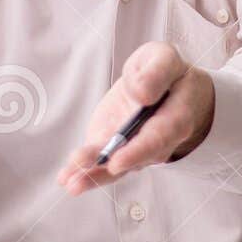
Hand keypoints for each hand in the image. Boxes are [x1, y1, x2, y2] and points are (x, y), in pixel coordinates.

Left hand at [58, 42, 214, 195]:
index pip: (157, 137)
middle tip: (82, 178)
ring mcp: (135, 149)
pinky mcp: (116, 149)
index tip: (117, 160)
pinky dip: (84, 171)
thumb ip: (157, 71)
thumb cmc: (168, 74)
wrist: (168, 90)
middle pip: (133, 159)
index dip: (137, 151)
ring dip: (91, 176)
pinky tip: (66, 177)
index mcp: (176, 117)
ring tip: (69, 182)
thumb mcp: (165, 59)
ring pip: (115, 167)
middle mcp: (158, 142)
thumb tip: (142, 93)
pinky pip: (103, 164)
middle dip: (106, 170)